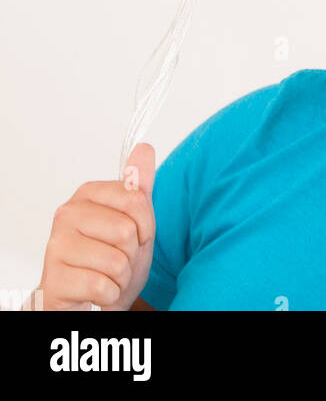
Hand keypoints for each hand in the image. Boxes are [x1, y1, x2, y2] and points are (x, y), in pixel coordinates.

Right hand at [37, 143, 155, 310]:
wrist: (88, 302)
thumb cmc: (110, 259)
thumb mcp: (134, 222)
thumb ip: (139, 187)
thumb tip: (144, 148)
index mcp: (87, 194)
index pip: (136, 200)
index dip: (146, 226)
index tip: (137, 235)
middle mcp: (67, 214)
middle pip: (126, 231)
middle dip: (132, 254)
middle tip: (118, 260)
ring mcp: (57, 246)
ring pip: (116, 261)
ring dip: (120, 277)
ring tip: (107, 276)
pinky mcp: (54, 279)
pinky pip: (102, 286)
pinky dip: (108, 295)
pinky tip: (97, 293)